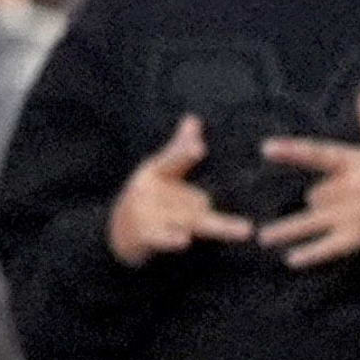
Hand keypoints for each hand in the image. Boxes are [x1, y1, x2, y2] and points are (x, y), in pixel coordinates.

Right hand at [109, 112, 251, 264]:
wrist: (116, 234)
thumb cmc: (147, 198)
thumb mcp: (158, 172)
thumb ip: (179, 149)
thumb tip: (193, 118)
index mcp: (155, 172)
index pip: (172, 160)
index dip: (183, 152)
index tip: (199, 146)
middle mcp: (148, 191)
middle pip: (187, 191)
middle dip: (198, 190)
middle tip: (208, 163)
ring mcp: (146, 214)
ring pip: (188, 218)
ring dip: (217, 226)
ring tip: (243, 229)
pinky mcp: (145, 237)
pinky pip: (163, 239)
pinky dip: (171, 240)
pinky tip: (183, 240)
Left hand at [257, 84, 359, 267]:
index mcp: (359, 162)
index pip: (320, 155)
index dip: (293, 152)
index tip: (266, 148)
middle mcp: (355, 188)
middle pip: (315, 195)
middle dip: (319, 200)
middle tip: (337, 202)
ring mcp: (357, 215)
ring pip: (314, 219)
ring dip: (288, 230)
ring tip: (264, 237)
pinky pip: (330, 246)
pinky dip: (312, 255)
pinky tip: (291, 260)